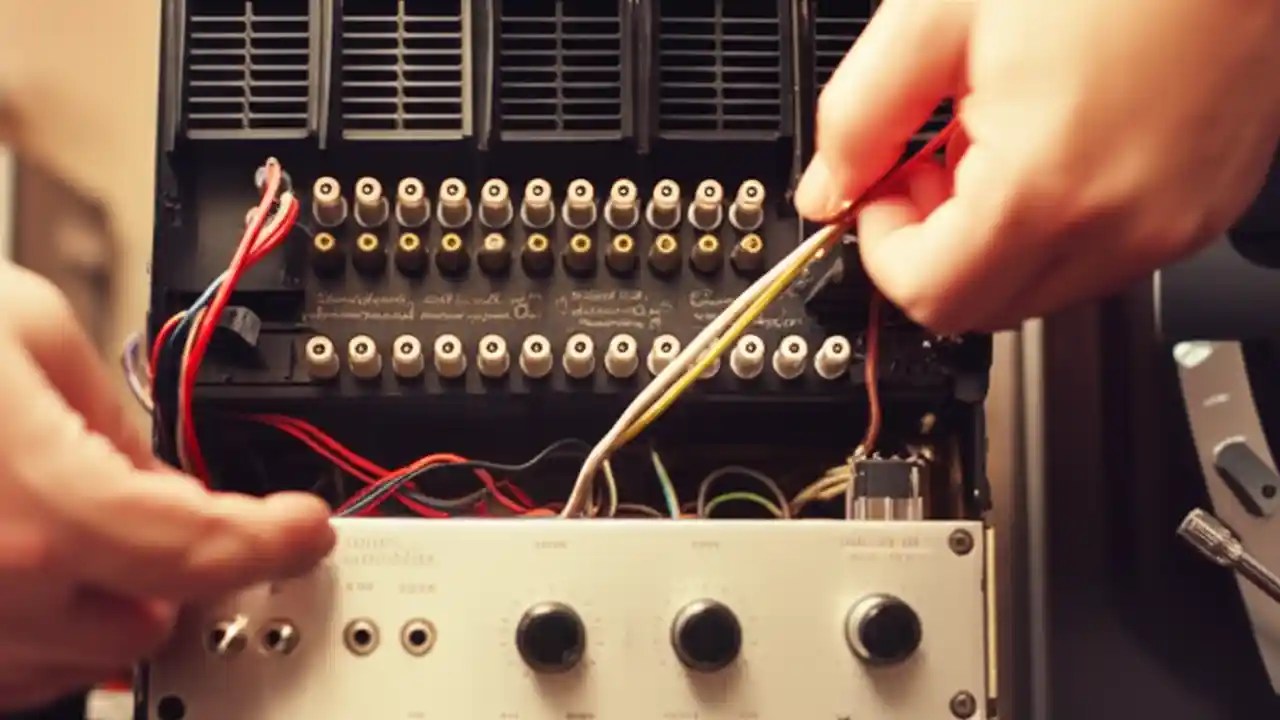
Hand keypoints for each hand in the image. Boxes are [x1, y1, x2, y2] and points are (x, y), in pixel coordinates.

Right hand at [0, 264, 334, 709]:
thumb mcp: (24, 329)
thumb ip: (113, 412)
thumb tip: (163, 472)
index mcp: (41, 500)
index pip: (208, 547)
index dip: (276, 536)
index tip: (304, 527)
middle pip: (163, 612)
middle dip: (189, 562)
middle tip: (177, 507)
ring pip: (95, 651)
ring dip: (114, 597)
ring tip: (69, 519)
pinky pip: (19, 673)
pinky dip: (43, 628)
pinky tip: (22, 565)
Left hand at [796, 0, 1279, 331]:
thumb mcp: (938, 15)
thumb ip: (861, 117)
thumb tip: (828, 189)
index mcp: (1045, 191)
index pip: (929, 298)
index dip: (883, 247)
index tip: (881, 192)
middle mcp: (1121, 229)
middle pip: (985, 308)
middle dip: (937, 245)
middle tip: (935, 160)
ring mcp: (1174, 225)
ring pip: (1044, 287)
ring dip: (999, 234)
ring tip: (1006, 133)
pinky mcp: (1208, 207)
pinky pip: (1107, 253)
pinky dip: (1063, 219)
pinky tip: (1062, 138)